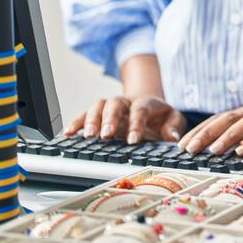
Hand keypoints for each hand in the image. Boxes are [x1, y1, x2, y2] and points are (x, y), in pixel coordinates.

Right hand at [64, 95, 186, 143]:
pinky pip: (84, 114)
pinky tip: (68, 134)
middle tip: (106, 135)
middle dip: (110, 119)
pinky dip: (75, 123)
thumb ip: (174, 126)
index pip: (140, 110)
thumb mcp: (174, 119)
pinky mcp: (99, 114)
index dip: (136, 124)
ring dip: (91, 120)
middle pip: (115, 104)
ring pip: (98, 106)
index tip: (133, 140)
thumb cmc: (161, 116)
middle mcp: (126, 103)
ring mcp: (111, 107)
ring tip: (87, 136)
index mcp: (145, 103)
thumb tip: (172, 137)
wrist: (150, 107)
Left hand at [178, 105, 242, 165]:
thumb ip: (236, 140)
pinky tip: (240, 152)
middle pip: (227, 119)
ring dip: (227, 136)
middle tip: (189, 149)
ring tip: (212, 151)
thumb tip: (208, 154)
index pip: (217, 120)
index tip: (182, 145)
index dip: (198, 131)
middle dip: (206, 133)